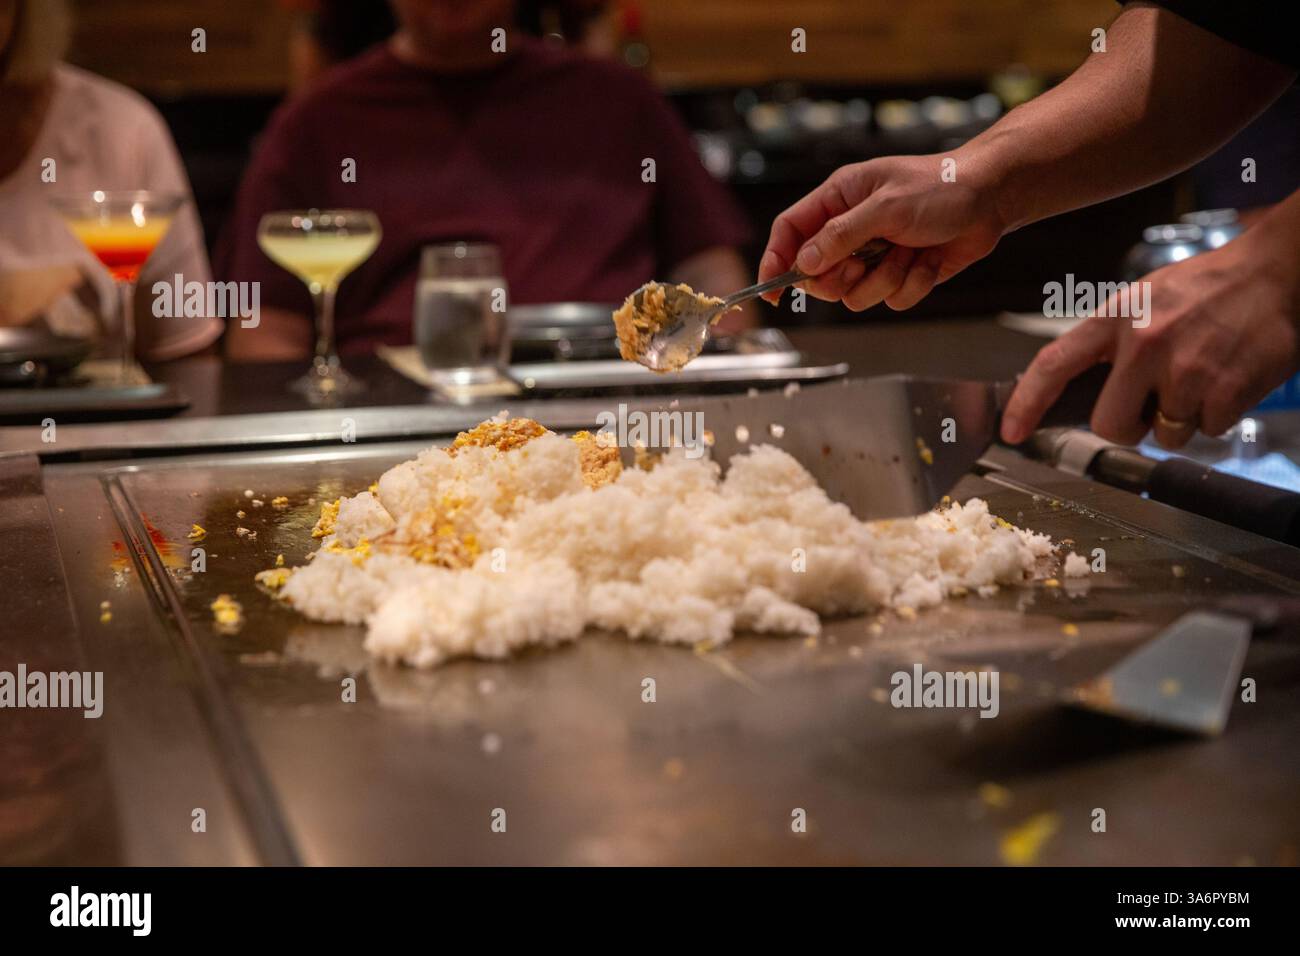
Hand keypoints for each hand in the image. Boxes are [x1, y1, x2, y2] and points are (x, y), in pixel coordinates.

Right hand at [757, 154, 1005, 310]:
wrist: (991, 199)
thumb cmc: (941, 188)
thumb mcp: (885, 206)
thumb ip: (840, 235)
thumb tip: (804, 263)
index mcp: (838, 200)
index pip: (790, 232)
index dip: (775, 261)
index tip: (773, 290)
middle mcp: (851, 229)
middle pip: (818, 275)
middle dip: (842, 278)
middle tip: (863, 264)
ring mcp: (875, 254)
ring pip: (854, 294)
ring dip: (884, 280)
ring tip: (908, 254)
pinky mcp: (899, 274)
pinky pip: (889, 300)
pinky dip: (912, 284)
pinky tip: (928, 260)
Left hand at [1002, 222, 1299, 447]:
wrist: (1280, 272)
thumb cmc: (1210, 288)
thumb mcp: (1147, 299)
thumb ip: (1114, 340)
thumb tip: (1085, 386)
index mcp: (1117, 317)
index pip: (1054, 363)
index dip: (1026, 402)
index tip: (1011, 431)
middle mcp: (1143, 344)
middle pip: (1108, 424)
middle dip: (1127, 427)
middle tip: (1149, 408)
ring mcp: (1184, 369)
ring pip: (1163, 433)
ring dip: (1180, 419)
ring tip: (1200, 376)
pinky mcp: (1223, 391)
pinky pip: (1205, 431)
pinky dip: (1216, 415)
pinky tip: (1226, 379)